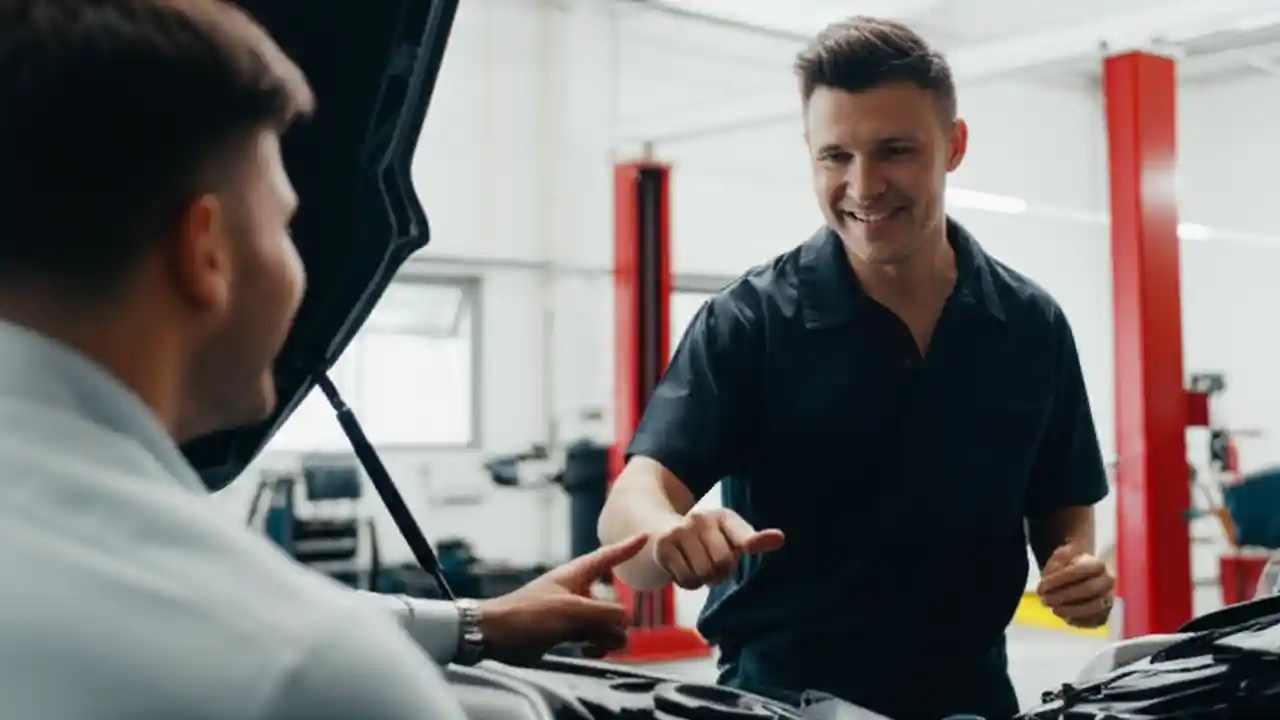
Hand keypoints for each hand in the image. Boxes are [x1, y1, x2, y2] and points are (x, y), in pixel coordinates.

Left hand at [476, 533, 646, 664]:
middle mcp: (578, 592)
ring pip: (607, 623)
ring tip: (590, 645)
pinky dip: (597, 645)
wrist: (496, 636)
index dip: (627, 548)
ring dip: (606, 637)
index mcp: (576, 575)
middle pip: (614, 602)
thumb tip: (626, 622)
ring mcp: (574, 613)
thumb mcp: (572, 611)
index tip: (645, 537)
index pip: (607, 557)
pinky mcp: (567, 632)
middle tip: (601, 631)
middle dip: (615, 620)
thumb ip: (605, 614)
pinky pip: (596, 637)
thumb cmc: (527, 615)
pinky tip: (587, 650)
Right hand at [653, 509, 784, 588]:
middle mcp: (702, 518)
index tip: (767, 541)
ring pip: (704, 572)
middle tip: (711, 565)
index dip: (752, 540)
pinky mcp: (664, 546)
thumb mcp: (730, 538)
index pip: (742, 534)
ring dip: (703, 579)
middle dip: (720, 572)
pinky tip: (683, 569)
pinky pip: (687, 579)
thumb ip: (754, 540)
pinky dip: (688, 582)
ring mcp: (681, 530)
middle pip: (723, 562)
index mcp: (724, 517)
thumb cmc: (706, 541)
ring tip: (697, 567)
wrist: (660, 531)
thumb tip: (780, 538)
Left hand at [1036, 544, 1114, 628]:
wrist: (1082, 575)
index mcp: (1097, 564)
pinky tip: (1065, 617)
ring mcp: (1107, 598)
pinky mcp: (1104, 614)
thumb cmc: (1069, 565)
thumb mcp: (1059, 559)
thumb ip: (1054, 568)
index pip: (1079, 570)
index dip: (1059, 580)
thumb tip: (1046, 584)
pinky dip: (1078, 620)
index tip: (1042, 587)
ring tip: (1054, 609)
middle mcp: (1107, 581)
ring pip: (1094, 608)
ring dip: (1071, 610)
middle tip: (1045, 600)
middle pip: (1088, 589)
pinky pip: (1094, 621)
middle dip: (1064, 596)